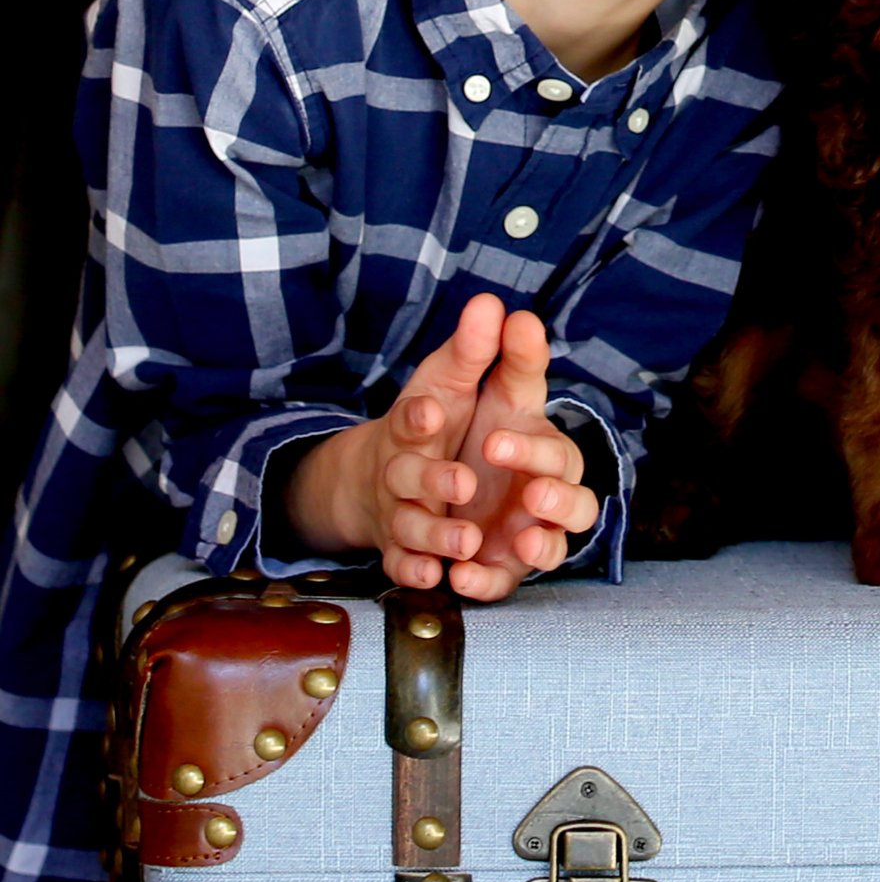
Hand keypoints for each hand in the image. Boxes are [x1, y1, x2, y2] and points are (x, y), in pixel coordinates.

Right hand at [279, 293, 505, 588]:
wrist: (383, 480)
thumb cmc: (435, 425)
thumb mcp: (454, 383)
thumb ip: (476, 351)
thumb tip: (494, 302)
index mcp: (416, 428)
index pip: (411, 419)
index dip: (419, 416)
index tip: (432, 410)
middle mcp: (405, 473)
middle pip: (410, 479)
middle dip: (434, 480)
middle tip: (462, 482)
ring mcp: (405, 515)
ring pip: (414, 529)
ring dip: (438, 535)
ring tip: (467, 539)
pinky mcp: (411, 553)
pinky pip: (410, 569)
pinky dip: (422, 574)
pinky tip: (440, 579)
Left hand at [446, 307, 598, 600]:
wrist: (390, 482)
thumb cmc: (439, 425)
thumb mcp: (448, 384)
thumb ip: (474, 352)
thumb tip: (490, 304)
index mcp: (533, 443)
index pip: (555, 445)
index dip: (535, 448)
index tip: (496, 439)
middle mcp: (538, 490)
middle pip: (576, 500)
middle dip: (556, 496)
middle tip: (528, 493)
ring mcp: (519, 533)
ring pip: (552, 547)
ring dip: (542, 546)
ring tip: (520, 539)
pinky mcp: (491, 569)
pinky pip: (498, 584)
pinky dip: (484, 584)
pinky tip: (459, 577)